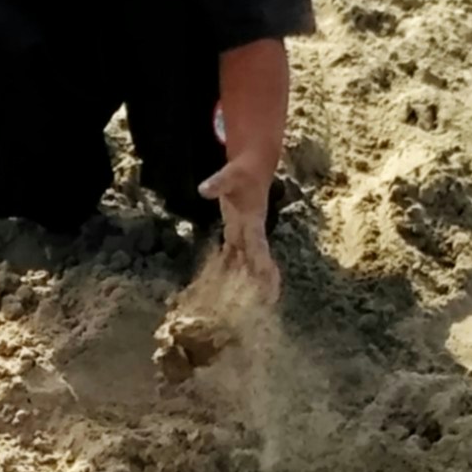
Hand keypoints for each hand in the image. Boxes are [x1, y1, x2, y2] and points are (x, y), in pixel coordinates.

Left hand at [204, 150, 280, 299]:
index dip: (261, 262)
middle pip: (258, 260)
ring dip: (247, 280)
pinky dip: (230, 269)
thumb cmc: (243, 171)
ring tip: (248, 304)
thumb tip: (203, 189)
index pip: (258, 245)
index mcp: (254, 220)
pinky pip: (234, 255)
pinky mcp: (236, 233)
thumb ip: (218, 182)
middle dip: (263, 280)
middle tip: (267, 302)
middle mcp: (252, 231)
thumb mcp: (231, 174)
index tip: (265, 278)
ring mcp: (245, 233)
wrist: (254, 167)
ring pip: (247, 261)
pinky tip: (223, 285)